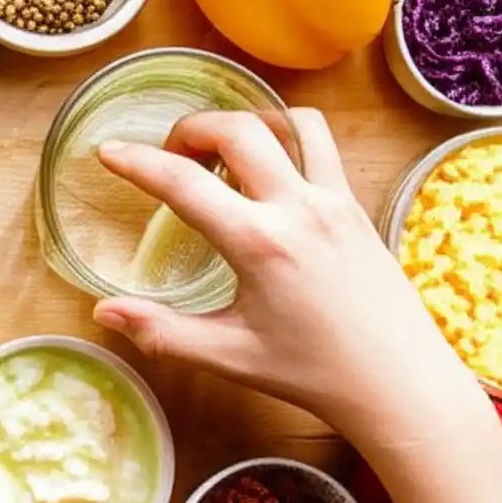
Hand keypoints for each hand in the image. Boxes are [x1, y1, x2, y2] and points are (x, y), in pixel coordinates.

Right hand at [92, 110, 486, 445]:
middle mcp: (298, 208)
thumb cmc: (311, 372)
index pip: (184, 184)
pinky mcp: (357, 205)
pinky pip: (322, 146)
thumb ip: (161, 332)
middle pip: (239, 129)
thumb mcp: (228, 356)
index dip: (137, 162)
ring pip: (291, 122)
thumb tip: (103, 313)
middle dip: (193, 128)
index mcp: (258, 244)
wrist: (398, 380)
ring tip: (222, 151)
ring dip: (248, 121)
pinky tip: (270, 170)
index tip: (108, 151)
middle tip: (170, 155)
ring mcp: (334, 200)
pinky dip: (289, 137)